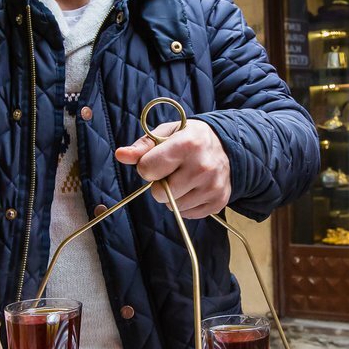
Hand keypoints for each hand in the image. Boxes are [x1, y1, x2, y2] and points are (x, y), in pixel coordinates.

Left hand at [114, 119, 230, 218]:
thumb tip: (121, 155)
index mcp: (187, 144)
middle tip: (172, 171)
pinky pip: (187, 214)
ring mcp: (212, 187)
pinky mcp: (218, 202)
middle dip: (160, 184)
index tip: (157, 160)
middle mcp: (202, 167)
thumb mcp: (166, 134)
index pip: (148, 169)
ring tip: (185, 178)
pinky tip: (195, 187)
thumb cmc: (190, 138)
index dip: (147, 166)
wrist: (228, 147)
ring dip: (174, 195)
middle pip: (159, 193)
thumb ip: (142, 146)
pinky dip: (187, 203)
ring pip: (173, 206)